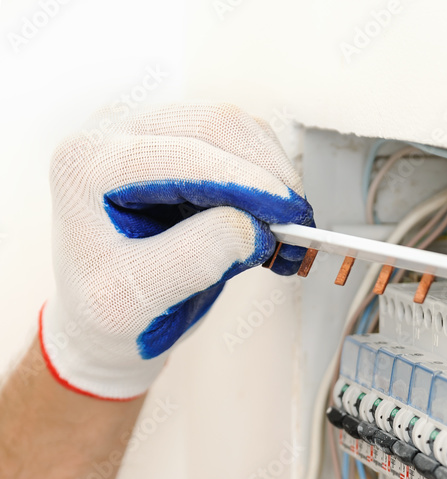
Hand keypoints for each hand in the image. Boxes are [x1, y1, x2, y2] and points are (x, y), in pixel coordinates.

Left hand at [40, 103, 313, 399]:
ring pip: (232, 129)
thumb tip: (249, 227)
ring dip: (271, 174)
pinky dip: (266, 180)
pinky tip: (272, 224)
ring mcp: (150, 137)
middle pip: (213, 126)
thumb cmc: (108, 314)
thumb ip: (190, 260)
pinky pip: (237, 147)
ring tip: (287, 232)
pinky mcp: (180, 149)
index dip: (244, 181)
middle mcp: (115, 136)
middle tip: (298, 224)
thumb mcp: (135, 299)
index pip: (181, 154)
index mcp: (87, 165)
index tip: (287, 214)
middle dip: (266, 173)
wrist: (105, 324)